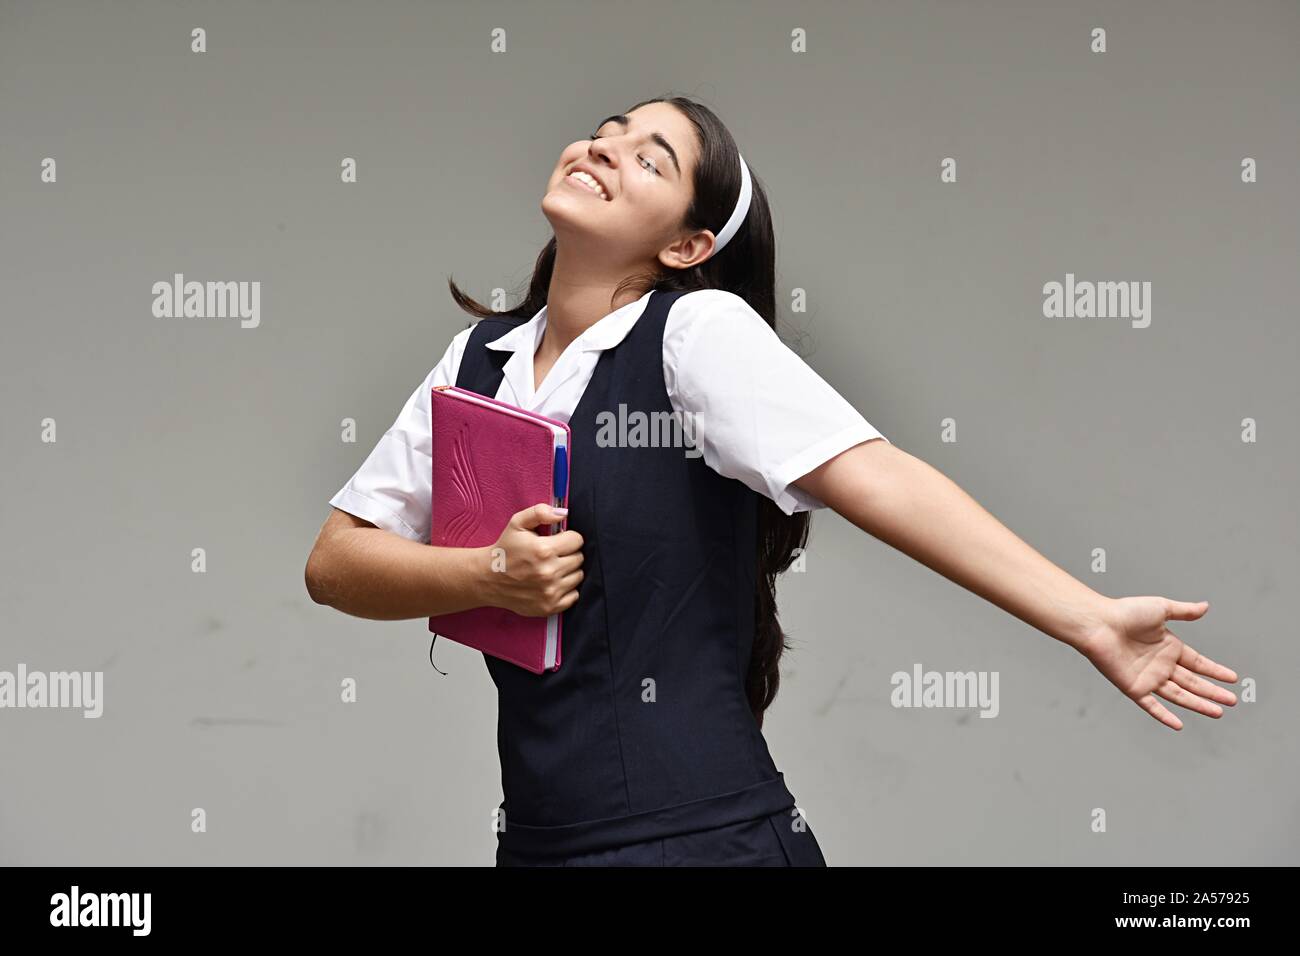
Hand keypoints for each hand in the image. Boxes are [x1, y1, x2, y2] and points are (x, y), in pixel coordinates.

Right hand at [484, 503, 583, 616]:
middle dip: (568, 553)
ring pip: (578, 576)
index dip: (568, 538)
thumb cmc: (505, 549)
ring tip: (551, 568)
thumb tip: (563, 513)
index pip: (577, 540)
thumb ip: (540, 512)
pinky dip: (567, 589)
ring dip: (568, 571)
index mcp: (543, 550)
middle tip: (553, 555)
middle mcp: (549, 572)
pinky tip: (552, 583)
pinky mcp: (549, 607)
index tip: (558, 541)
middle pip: (579, 558)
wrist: (487, 578)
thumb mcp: (517, 523)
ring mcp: (550, 592)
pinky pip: (574, 596)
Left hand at [1076, 596, 1237, 729]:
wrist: (1098, 624)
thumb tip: (1205, 606)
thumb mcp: (1161, 608)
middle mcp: (1161, 664)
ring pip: (1179, 695)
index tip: (1233, 678)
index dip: (1215, 671)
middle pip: (1193, 682)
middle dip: (1212, 691)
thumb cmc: (1125, 612)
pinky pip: (1151, 706)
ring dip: (1198, 704)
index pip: (1198, 663)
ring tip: (1218, 712)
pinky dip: (1164, 716)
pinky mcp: (1133, 687)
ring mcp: (1148, 677)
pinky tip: (1178, 725)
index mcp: (1169, 647)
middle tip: (1232, 700)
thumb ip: (1184, 611)